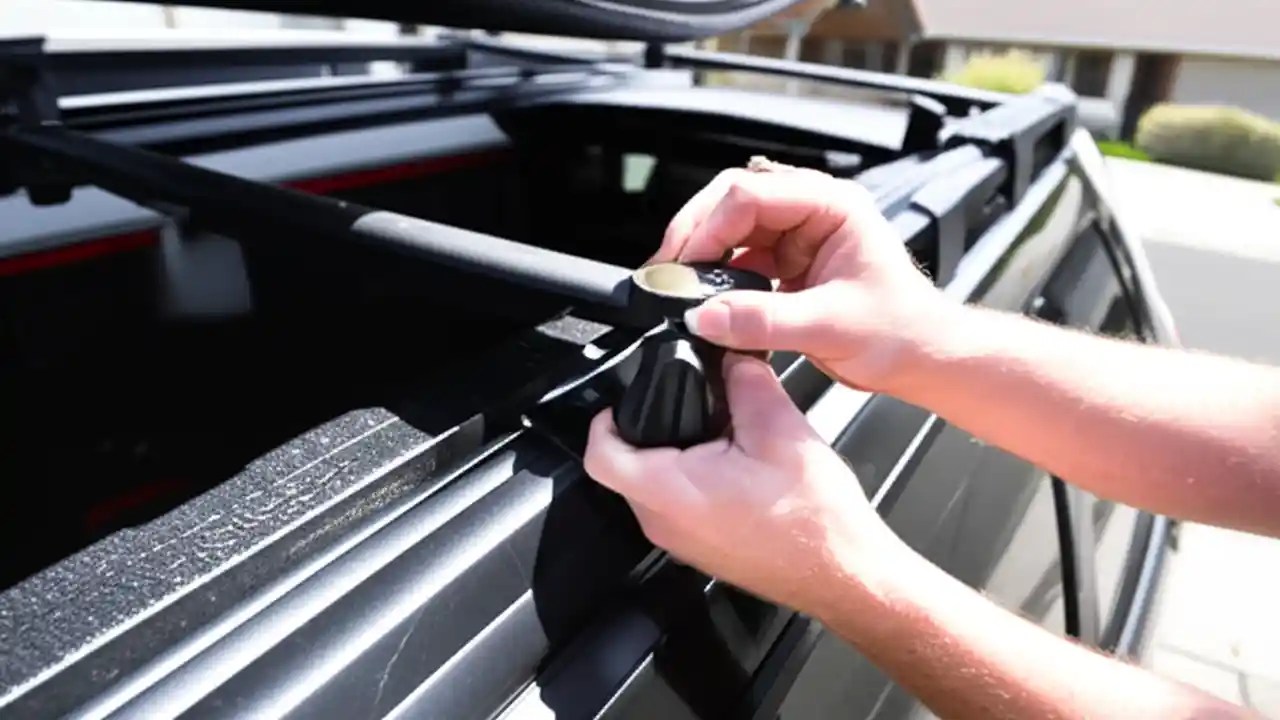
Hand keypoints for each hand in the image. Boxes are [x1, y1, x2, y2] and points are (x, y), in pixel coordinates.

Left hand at [584, 353, 895, 615]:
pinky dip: (693, 483)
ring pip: (652, 490)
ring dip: (673, 458)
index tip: (624, 400)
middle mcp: (665, 524)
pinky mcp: (704, 551)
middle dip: (646, 433)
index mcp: (670, 490)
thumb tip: (732, 355)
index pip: (601, 453)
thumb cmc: (816, 522)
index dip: (606, 419)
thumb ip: (746, 380)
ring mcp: (683, 544)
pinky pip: (679, 509)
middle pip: (624, 470)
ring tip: (715, 436)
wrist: (846, 573)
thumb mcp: (780, 429)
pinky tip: (734, 469)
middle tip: (684, 407)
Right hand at [651, 164, 953, 393]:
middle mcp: (812, 211)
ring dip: (703, 254)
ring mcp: (798, 236)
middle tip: (669, 270)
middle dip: (696, 233)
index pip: (751, 194)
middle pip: (733, 200)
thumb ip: (763, 321)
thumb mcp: (829, 327)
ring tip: (680, 285)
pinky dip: (716, 276)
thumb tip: (705, 317)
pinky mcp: (787, 264)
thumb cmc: (901, 331)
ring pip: (731, 227)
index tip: (685, 266)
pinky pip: (738, 258)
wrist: (922, 358)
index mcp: (832, 205)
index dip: (709, 228)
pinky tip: (705, 299)